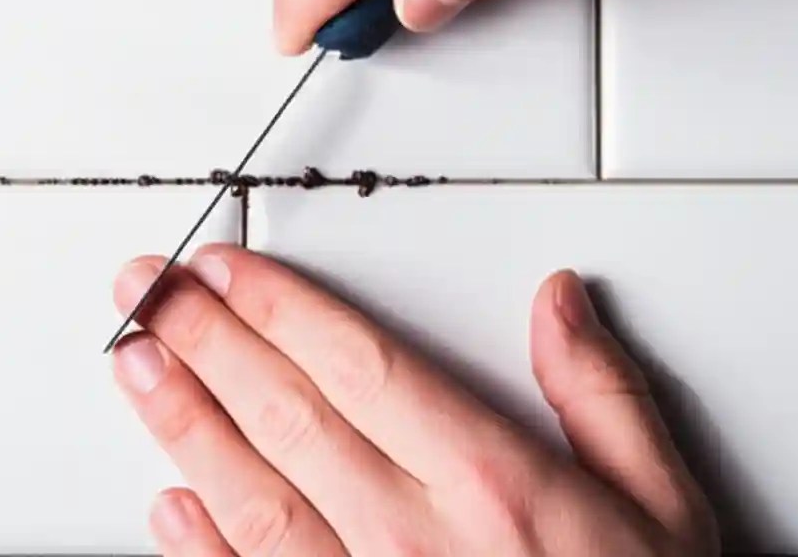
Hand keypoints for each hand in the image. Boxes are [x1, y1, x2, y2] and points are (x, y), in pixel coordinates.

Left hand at [110, 245, 717, 555]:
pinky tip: (165, 504)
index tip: (223, 269)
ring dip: (185, 424)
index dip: (279, 307)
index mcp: (491, 484)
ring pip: (254, 496)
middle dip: (206, 341)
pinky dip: (202, 549)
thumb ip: (600, 395)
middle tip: (148, 292)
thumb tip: (558, 303)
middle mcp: (416, 539)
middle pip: (287, 415)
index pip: (358, 364)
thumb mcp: (660, 506)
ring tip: (136, 366)